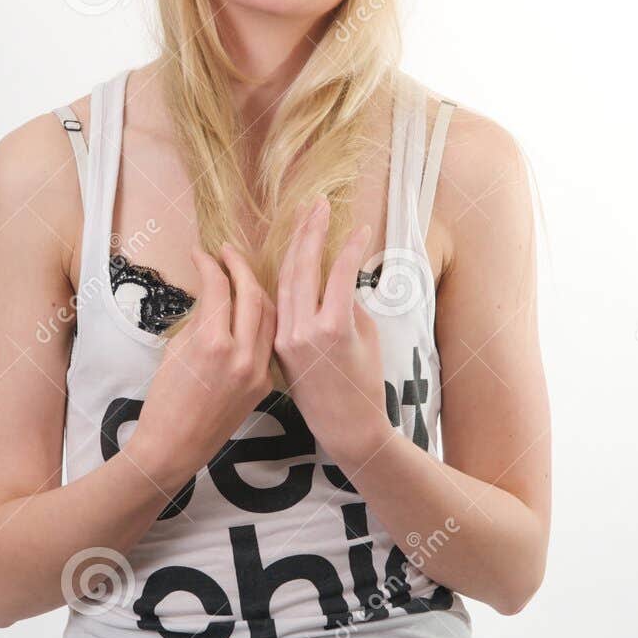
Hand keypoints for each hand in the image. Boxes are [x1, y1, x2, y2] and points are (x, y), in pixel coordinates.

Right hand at [129, 241, 276, 485]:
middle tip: (225, 252)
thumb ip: (200, 320)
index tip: (201, 252)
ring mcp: (258, 372)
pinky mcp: (265, 385)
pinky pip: (270, 342)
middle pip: (252, 293)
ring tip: (241, 274)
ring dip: (256, 289)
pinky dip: (263, 320)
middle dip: (238, 265)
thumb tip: (213, 295)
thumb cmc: (164, 401)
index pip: (219, 287)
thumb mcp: (176, 351)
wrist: (175, 448)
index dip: (209, 263)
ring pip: (269, 315)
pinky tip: (252, 309)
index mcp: (212, 344)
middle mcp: (241, 356)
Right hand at [274, 196, 392, 473]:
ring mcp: (306, 330)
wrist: (348, 432)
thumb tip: (338, 290)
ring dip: (318, 234)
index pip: (278, 285)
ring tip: (325, 207)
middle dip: (300, 233)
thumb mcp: (313, 360)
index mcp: (277, 337)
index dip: (286, 252)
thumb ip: (321, 322)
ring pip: (307, 270)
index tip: (295, 227)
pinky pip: (339, 280)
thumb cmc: (335, 400)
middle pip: (289, 270)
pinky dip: (349, 253)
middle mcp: (285, 330)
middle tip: (310, 205)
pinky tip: (360, 233)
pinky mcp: (331, 331)